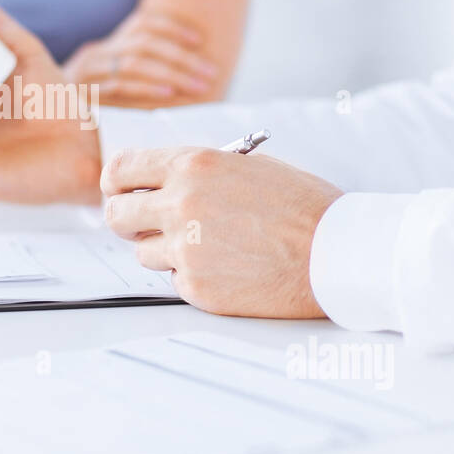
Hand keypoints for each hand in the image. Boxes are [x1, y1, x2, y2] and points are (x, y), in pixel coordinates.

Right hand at [63, 11, 217, 104]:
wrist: (29, 121)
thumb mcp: (107, 87)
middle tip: (210, 73)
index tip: (199, 40)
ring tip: (199, 86)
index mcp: (103, 47)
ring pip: (134, 63)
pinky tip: (168, 96)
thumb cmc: (82, 114)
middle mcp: (93, 55)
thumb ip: (136, 78)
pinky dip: (146, 89)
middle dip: (182, 57)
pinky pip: (118, 87)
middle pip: (144, 44)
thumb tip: (187, 76)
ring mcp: (85, 75)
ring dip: (172, 74)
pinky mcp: (82, 97)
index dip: (173, 27)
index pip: (141, 24)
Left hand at [101, 147, 343, 317]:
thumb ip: (197, 172)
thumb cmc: (302, 206)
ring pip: (143, 252)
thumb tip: (158, 181)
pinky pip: (174, 279)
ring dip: (166, 250)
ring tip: (210, 245)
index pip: (120, 169)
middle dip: (127, 220)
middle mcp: (181, 204)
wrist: (337, 252)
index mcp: (193, 166)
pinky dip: (193, 275)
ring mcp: (186, 249)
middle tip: (145, 224)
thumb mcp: (247, 167)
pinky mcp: (197, 287)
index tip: (120, 190)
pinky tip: (228, 267)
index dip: (115, 182)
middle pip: (116, 215)